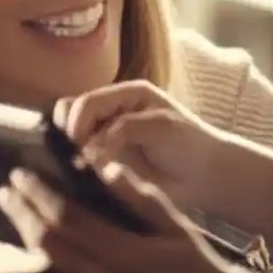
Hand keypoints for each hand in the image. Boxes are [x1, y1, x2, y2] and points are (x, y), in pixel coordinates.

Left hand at [0, 162, 238, 272]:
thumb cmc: (199, 269)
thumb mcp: (174, 226)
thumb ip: (138, 197)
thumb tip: (104, 167)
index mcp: (124, 257)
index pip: (66, 219)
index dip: (38, 195)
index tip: (19, 176)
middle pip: (48, 246)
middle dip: (22, 216)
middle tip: (6, 193)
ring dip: (37, 246)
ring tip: (24, 220)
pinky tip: (58, 257)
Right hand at [56, 81, 233, 208]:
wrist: (205, 177)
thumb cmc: (189, 144)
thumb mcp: (161, 127)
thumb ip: (126, 129)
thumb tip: (90, 148)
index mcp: (126, 95)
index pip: (88, 102)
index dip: (78, 122)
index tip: (78, 147)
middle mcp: (110, 112)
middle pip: (70, 112)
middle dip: (67, 133)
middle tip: (76, 157)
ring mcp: (104, 137)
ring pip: (68, 136)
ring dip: (67, 149)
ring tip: (78, 166)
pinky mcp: (104, 162)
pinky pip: (79, 161)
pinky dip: (74, 167)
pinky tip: (82, 177)